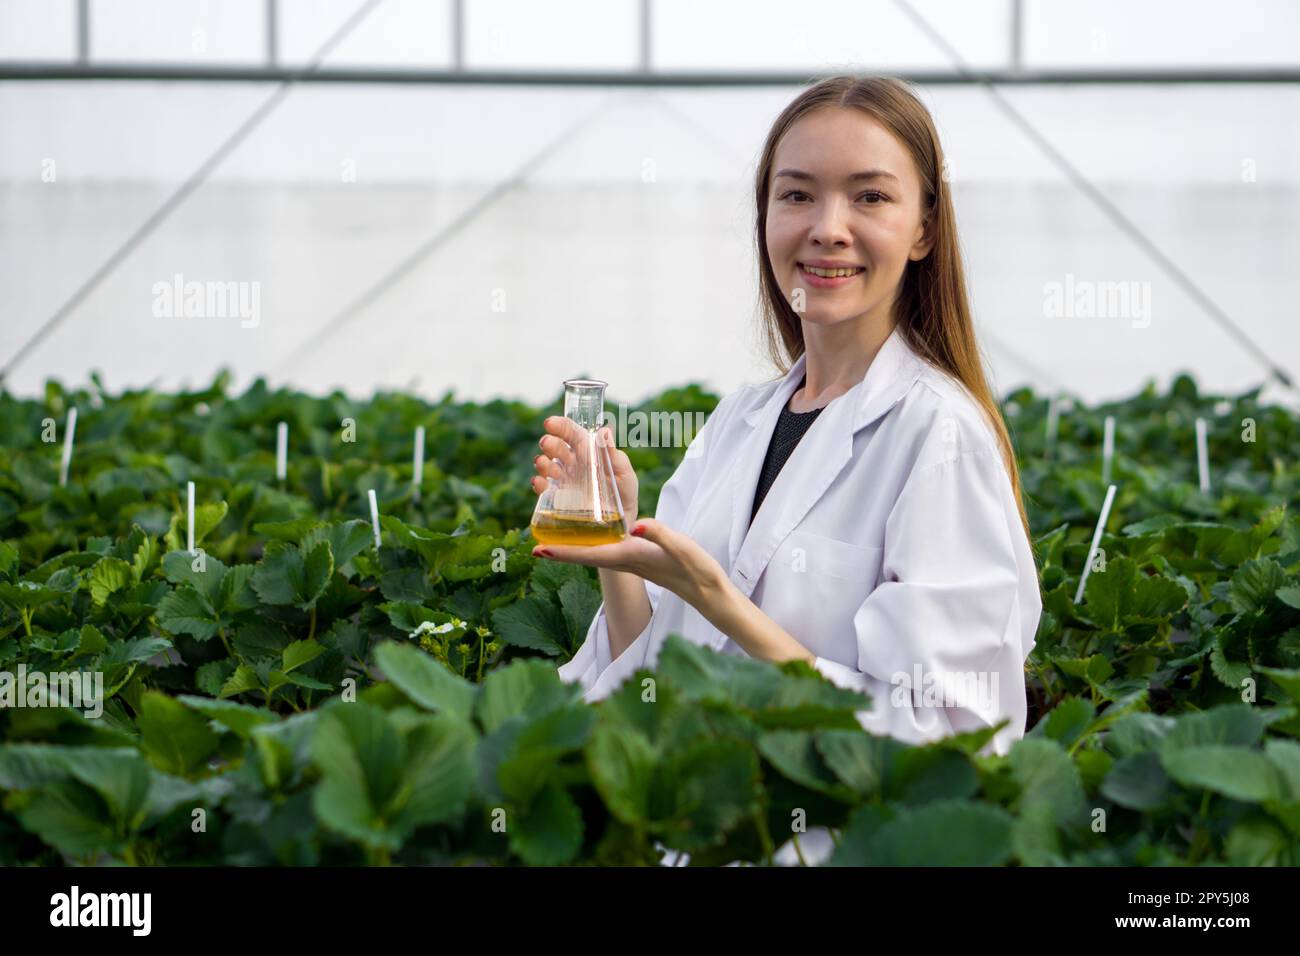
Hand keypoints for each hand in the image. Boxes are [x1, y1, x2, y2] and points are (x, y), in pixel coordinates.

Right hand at [531, 417, 638, 522]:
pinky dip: (538, 484)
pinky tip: (539, 482)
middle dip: (549, 443)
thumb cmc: (624, 492)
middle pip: (556, 447)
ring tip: (544, 464)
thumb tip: (605, 431)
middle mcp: (572, 462)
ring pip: (547, 465)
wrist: (622, 521)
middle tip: (547, 443)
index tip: (550, 423)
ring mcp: (563, 480)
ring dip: (542, 463)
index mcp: (588, 451)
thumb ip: (614, 455)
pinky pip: (543, 489)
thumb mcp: (624, 473)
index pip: (572, 433)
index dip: (560, 426)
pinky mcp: (558, 498)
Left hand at [531, 518, 727, 612]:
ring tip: (552, 538)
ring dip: (572, 548)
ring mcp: (630, 561)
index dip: (562, 552)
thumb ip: (659, 534)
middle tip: (533, 546)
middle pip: (583, 556)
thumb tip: (637, 524)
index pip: (588, 554)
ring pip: (592, 554)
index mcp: (629, 556)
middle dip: (559, 551)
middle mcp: (624, 560)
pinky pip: (605, 550)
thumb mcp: (681, 547)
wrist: (708, 591)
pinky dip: (590, 544)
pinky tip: (588, 535)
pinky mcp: (637, 558)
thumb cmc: (696, 570)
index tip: (537, 550)